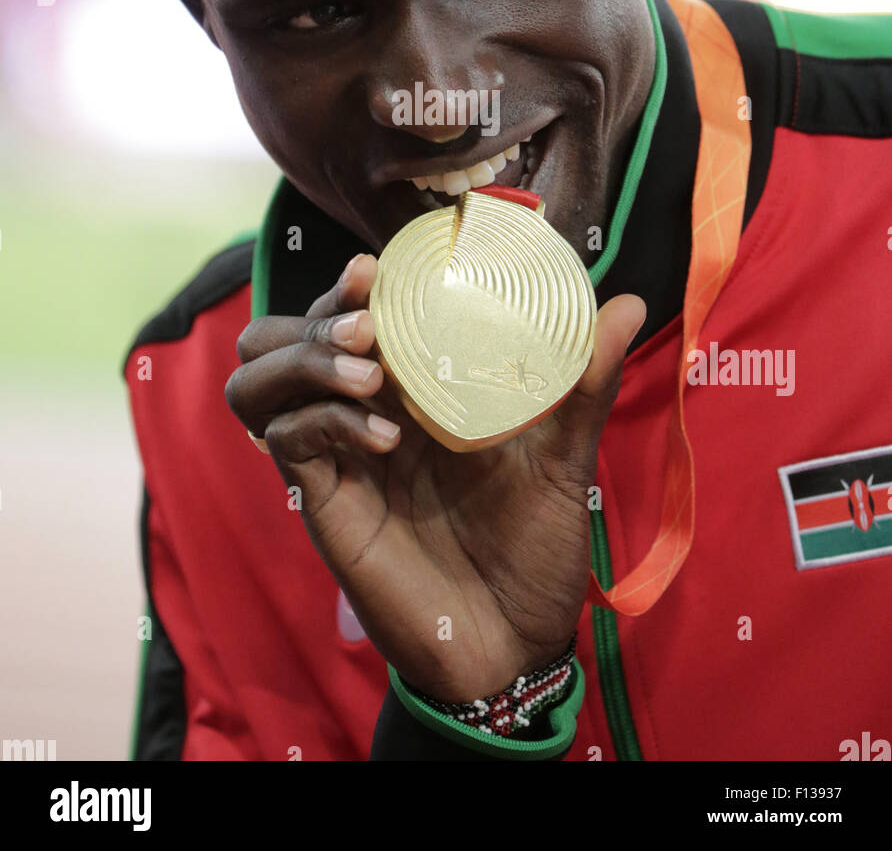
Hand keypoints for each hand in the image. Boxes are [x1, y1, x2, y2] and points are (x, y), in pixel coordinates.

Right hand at [226, 252, 644, 701]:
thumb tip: (633, 301)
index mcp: (407, 389)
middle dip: (317, 313)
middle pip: (282, 334)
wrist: (515, 644)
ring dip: (302, 358)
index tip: (376, 266)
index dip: (351, 283)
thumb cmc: (534, 547)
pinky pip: (287, 440)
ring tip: (367, 370)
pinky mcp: (322, 502)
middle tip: (369, 322)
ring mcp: (334, 457)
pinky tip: (385, 438)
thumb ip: (585, 381)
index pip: (348, 311)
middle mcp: (359, 414)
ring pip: (257, 380)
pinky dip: (326, 422)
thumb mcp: (565, 455)